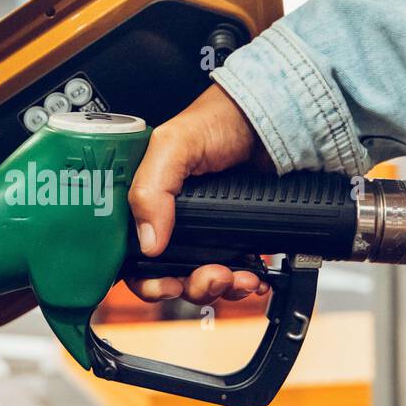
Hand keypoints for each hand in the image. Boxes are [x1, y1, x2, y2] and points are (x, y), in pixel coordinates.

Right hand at [127, 84, 271, 304]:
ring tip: (237, 276)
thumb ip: (151, 187)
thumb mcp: (175, 144)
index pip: (130, 253)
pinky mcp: (234, 238)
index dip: (144, 277)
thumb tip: (148, 241)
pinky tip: (252, 275)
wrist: (276, 119)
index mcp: (145, 201)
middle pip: (166, 275)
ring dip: (218, 287)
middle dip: (189, 286)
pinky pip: (233, 275)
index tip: (165, 284)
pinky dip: (242, 283)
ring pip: (200, 280)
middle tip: (209, 278)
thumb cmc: (221, 118)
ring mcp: (204, 232)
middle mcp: (170, 219)